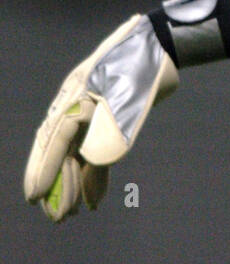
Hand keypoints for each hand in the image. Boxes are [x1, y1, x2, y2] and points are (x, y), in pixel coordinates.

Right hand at [24, 15, 177, 221]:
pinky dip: (94, 175)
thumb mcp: (127, 99)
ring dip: (73, 184)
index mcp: (74, 98)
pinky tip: (94, 198)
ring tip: (70, 215)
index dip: (44, 169)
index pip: (54, 140)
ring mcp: (90, 115)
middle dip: (55, 185)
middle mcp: (76, 108)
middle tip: (55, 218)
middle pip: (60, 152)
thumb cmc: (141, 69)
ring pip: (75, 155)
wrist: (161, 46)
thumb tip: (92, 162)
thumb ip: (110, 131)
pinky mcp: (107, 121)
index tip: (34, 196)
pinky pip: (95, 153)